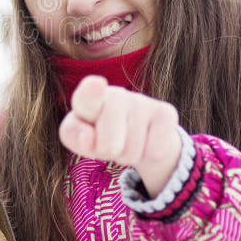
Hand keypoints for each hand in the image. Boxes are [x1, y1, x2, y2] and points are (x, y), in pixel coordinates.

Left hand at [59, 75, 181, 197]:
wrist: (139, 135)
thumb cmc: (100, 134)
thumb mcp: (80, 138)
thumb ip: (74, 137)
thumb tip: (87, 137)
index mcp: (87, 100)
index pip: (88, 97)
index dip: (92, 91)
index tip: (97, 84)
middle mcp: (115, 95)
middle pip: (109, 145)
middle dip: (109, 153)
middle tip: (111, 144)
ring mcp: (142, 101)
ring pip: (132, 152)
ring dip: (128, 155)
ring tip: (127, 142)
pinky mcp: (165, 112)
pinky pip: (155, 151)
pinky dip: (148, 155)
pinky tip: (146, 141)